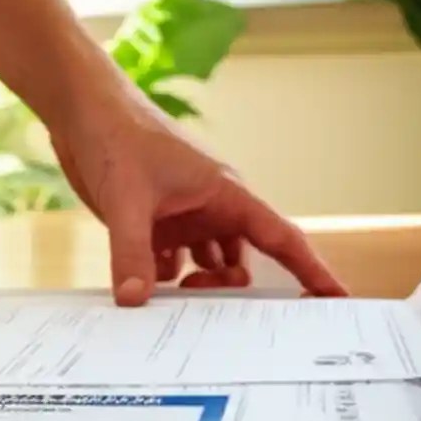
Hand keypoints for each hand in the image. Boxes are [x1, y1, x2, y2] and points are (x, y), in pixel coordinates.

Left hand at [51, 94, 348, 305]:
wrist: (84, 112)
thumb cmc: (119, 136)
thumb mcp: (127, 198)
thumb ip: (131, 252)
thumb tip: (134, 301)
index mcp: (225, 193)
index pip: (280, 237)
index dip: (311, 269)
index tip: (337, 298)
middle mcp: (211, 207)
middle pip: (242, 262)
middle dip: (231, 288)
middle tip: (203, 307)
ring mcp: (184, 217)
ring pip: (208, 267)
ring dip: (196, 288)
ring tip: (171, 302)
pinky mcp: (155, 223)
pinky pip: (170, 265)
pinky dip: (161, 281)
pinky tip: (138, 287)